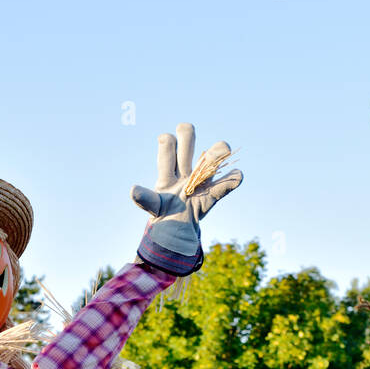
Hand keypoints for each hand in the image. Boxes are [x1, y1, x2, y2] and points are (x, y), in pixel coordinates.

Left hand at [132, 122, 242, 275]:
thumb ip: (145, 198)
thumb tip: (133, 190)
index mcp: (167, 170)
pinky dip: (233, 179)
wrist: (176, 234)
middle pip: (187, 135)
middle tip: (186, 156)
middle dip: (188, 136)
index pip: (166, 143)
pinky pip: (226, 183)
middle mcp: (184, 169)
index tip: (168, 156)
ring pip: (213, 152)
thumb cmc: (163, 216)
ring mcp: (201, 179)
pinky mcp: (213, 194)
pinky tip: (236, 176)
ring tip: (214, 165)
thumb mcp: (153, 207)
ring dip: (216, 153)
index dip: (167, 144)